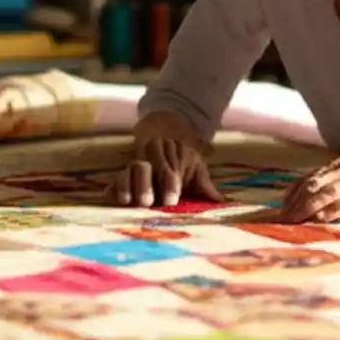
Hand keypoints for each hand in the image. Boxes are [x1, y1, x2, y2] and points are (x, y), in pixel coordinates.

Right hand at [105, 112, 225, 207]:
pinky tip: (117, 200)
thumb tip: (224, 202)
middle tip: (149, 202)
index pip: (168, 168)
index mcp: (169, 153)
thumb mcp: (196, 168)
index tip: (173, 198)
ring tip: (130, 202)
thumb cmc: (183, 161)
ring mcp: (134, 166)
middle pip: (145, 168)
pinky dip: (115, 189)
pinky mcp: (122, 177)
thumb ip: (205, 185)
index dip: (169, 182)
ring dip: (129, 186)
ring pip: (129, 171)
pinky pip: (115, 180)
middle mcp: (149, 158)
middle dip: (147, 185)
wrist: (161, 136)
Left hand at [280, 154, 339, 222]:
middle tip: (282, 218)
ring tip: (296, 219)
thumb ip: (338, 182)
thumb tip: (310, 197)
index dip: (293, 192)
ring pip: (332, 191)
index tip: (280, 208)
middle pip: (317, 184)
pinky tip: (324, 217)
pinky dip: (337, 209)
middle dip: (297, 202)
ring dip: (311, 206)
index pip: (311, 177)